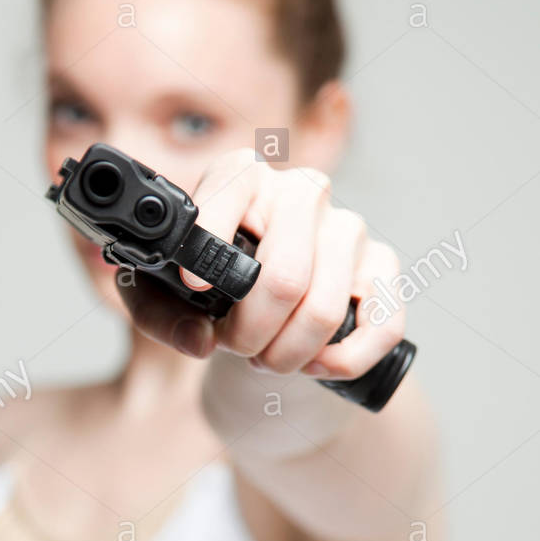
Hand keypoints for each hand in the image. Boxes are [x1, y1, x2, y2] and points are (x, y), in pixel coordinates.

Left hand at [116, 149, 405, 380]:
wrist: (264, 308)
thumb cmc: (209, 293)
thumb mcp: (162, 299)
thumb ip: (158, 315)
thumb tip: (198, 339)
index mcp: (243, 176)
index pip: (234, 185)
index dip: (213, 236)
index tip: (194, 286)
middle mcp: (302, 191)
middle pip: (285, 277)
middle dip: (251, 332)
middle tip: (235, 344)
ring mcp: (347, 227)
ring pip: (324, 311)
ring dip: (287, 355)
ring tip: (266, 357)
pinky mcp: (382, 265)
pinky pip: (380, 326)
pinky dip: (342, 361)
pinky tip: (315, 364)